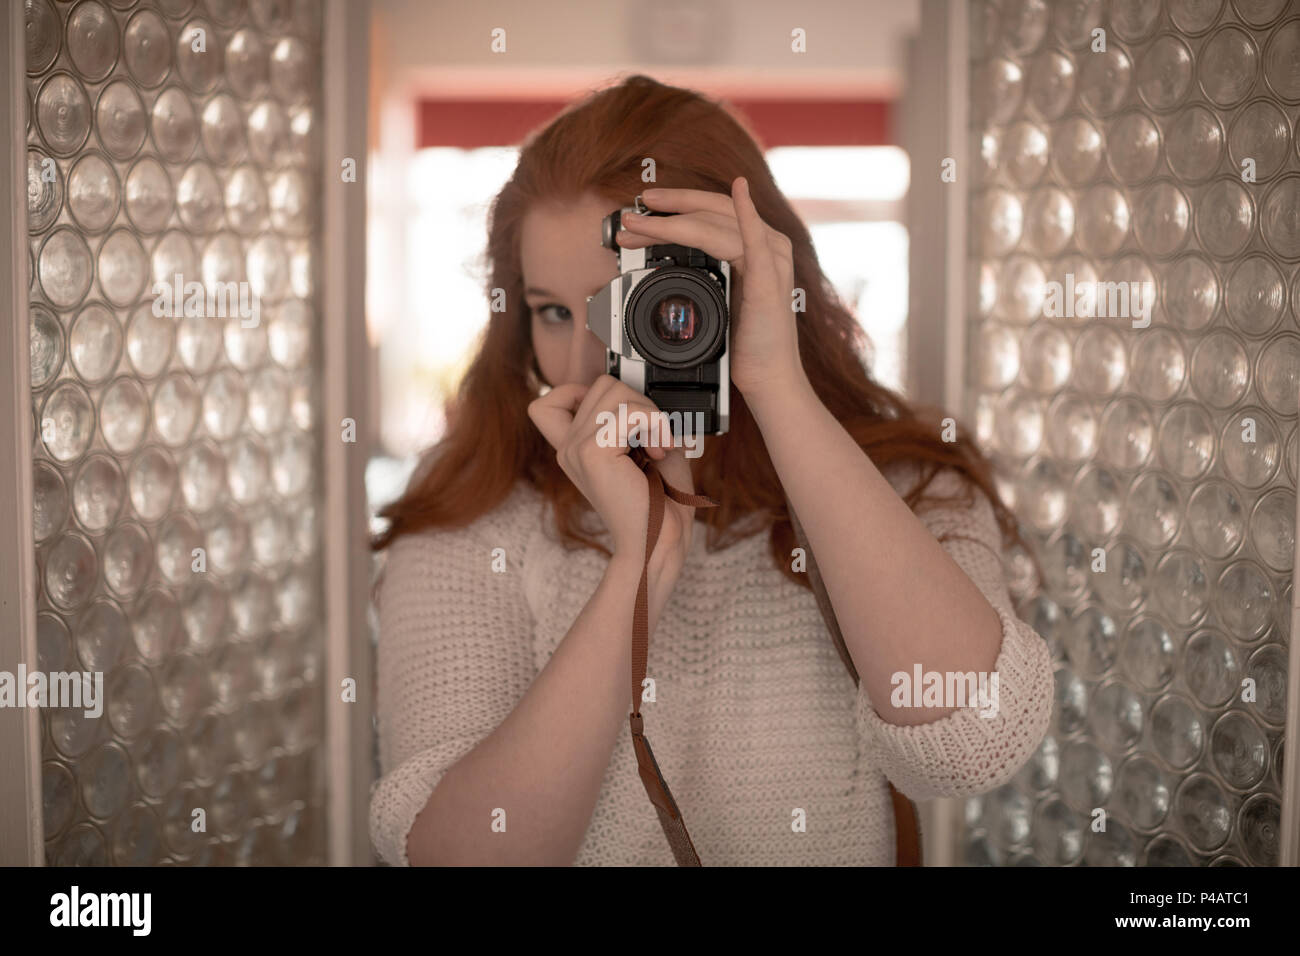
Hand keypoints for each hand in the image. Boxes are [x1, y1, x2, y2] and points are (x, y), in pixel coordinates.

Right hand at [528, 375, 698, 589]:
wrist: (662, 538)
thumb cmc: (661, 500)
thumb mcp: (644, 447)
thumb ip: (631, 417)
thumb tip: (640, 387)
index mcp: (574, 449)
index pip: (546, 402)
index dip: (581, 391)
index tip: (617, 417)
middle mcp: (568, 449)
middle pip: (601, 385)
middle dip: (639, 403)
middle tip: (653, 439)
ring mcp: (575, 449)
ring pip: (615, 391)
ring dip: (650, 414)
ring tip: (657, 447)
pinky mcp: (591, 453)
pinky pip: (629, 412)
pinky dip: (655, 425)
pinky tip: (659, 452)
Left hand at [615, 177, 810, 404]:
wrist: (769, 378)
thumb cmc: (747, 344)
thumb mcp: (719, 298)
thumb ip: (708, 272)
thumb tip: (670, 258)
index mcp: (756, 245)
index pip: (712, 213)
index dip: (674, 208)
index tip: (638, 215)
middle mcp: (768, 244)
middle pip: (712, 211)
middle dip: (666, 210)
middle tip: (630, 215)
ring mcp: (771, 259)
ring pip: (717, 226)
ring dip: (672, 220)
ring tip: (638, 224)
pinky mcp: (770, 279)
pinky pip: (755, 241)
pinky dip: (747, 214)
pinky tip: (739, 190)